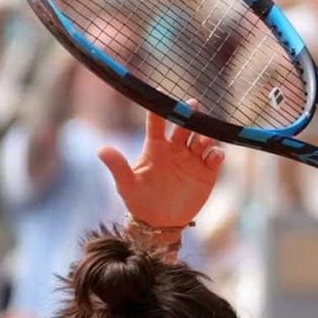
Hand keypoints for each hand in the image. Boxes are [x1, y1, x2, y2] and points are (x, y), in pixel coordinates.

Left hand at [97, 111, 222, 232]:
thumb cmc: (140, 202)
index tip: (161, 93)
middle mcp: (175, 148)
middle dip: (189, 114)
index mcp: (155, 147)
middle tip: (193, 106)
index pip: (156, 122)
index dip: (159, 108)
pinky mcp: (206, 171)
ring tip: (203, 140)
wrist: (159, 224)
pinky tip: (214, 156)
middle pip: (184, 126)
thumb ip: (117, 166)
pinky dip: (216, 154)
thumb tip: (101, 150)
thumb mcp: (126, 185)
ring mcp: (192, 158)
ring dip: (204, 134)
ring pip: (201, 138)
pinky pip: (214, 157)